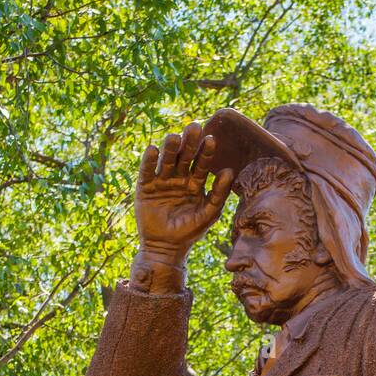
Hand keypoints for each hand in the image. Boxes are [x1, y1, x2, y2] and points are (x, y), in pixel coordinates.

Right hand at [136, 122, 234, 265]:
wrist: (166, 248)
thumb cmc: (190, 232)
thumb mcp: (208, 213)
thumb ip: (219, 193)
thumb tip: (230, 171)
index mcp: (195, 182)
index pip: (202, 163)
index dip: (206, 152)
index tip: (211, 139)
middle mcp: (179, 178)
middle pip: (185, 156)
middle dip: (189, 142)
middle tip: (194, 127)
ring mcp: (162, 180)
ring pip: (167, 159)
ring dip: (170, 148)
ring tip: (173, 137)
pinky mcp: (145, 186)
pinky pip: (147, 171)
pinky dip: (149, 161)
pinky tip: (152, 150)